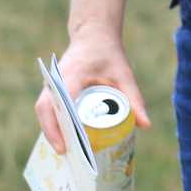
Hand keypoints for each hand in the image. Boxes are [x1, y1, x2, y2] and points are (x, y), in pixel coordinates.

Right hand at [34, 24, 152, 152]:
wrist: (94, 36)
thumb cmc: (110, 55)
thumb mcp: (125, 75)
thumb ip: (134, 99)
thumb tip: (146, 125)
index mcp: (73, 74)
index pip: (59, 102)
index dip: (58, 126)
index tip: (65, 145)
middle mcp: (56, 78)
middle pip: (45, 110)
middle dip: (53, 133)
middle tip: (66, 154)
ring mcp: (51, 83)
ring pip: (44, 110)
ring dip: (51, 130)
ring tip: (65, 151)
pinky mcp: (51, 87)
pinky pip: (47, 108)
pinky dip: (52, 123)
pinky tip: (63, 138)